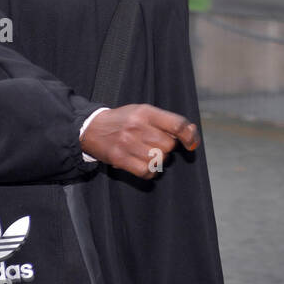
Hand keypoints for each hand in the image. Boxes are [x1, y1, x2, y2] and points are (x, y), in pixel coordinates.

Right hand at [80, 103, 198, 178]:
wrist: (91, 128)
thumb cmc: (124, 121)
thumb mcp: (144, 113)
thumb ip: (168, 122)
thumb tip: (192, 133)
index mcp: (146, 112)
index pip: (177, 125)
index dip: (189, 136)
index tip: (191, 144)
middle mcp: (137, 126)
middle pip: (168, 145)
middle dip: (166, 148)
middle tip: (155, 144)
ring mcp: (127, 143)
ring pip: (158, 159)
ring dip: (157, 160)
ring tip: (147, 153)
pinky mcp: (119, 158)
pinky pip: (146, 171)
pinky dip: (149, 171)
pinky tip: (143, 164)